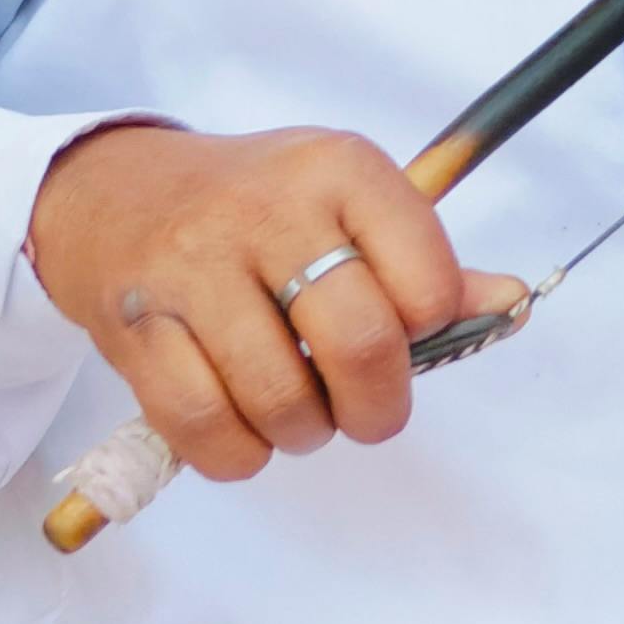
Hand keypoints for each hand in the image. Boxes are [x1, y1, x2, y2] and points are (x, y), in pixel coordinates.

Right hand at [27, 118, 526, 483]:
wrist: (112, 194)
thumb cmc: (253, 209)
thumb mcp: (346, 204)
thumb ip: (426, 261)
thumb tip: (511, 304)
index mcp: (339, 170)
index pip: (427, 280)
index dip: (428, 330)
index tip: (405, 335)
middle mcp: (266, 209)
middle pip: (360, 344)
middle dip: (376, 406)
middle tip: (363, 408)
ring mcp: (192, 268)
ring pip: (281, 399)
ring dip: (303, 432)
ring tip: (296, 410)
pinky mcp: (133, 328)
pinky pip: (203, 427)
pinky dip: (236, 453)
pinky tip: (242, 428)